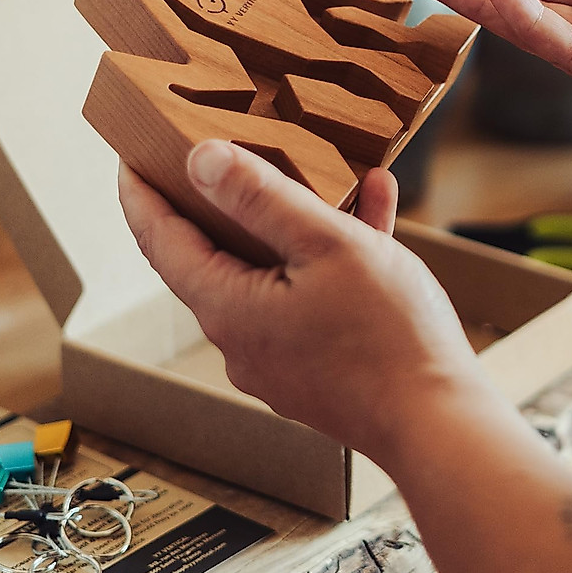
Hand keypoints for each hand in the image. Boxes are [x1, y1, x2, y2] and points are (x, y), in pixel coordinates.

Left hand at [117, 142, 489, 462]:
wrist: (440, 423)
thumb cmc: (387, 333)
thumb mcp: (326, 244)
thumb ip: (261, 198)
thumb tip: (199, 160)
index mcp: (229, 307)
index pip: (161, 240)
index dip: (142, 192)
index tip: (131, 152)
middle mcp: (242, 337)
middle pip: (213, 253)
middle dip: (221, 198)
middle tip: (218, 150)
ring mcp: (280, 354)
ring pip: (273, 267)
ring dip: (295, 217)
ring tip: (327, 169)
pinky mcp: (317, 364)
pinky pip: (311, 292)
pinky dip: (332, 252)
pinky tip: (375, 209)